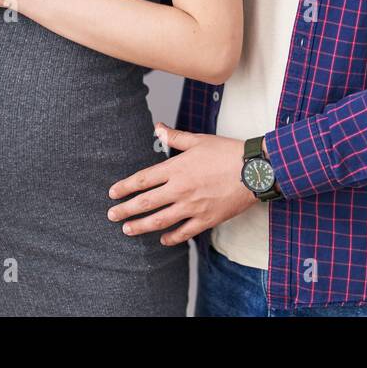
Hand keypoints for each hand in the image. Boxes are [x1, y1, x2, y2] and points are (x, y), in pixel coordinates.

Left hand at [107, 123, 256, 246]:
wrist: (255, 170)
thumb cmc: (227, 152)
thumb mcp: (198, 140)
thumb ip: (174, 137)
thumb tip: (158, 127)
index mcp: (176, 168)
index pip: (143, 179)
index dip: (125, 187)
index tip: (112, 193)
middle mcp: (180, 189)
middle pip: (146, 202)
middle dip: (125, 210)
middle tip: (111, 216)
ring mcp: (193, 207)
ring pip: (160, 221)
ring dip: (141, 226)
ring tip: (128, 230)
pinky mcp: (206, 219)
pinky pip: (184, 232)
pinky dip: (171, 238)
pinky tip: (162, 240)